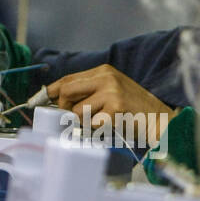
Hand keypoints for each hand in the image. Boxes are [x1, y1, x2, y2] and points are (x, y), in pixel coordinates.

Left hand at [46, 64, 174, 142]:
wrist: (160, 121)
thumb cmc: (135, 110)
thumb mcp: (113, 91)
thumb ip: (90, 91)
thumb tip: (60, 99)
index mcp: (105, 71)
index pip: (69, 78)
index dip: (52, 90)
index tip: (39, 99)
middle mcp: (106, 77)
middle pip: (67, 91)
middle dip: (64, 108)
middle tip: (74, 118)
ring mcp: (111, 92)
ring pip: (77, 111)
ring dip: (84, 122)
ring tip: (103, 122)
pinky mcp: (114, 109)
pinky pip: (90, 123)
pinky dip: (96, 130)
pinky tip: (111, 126)